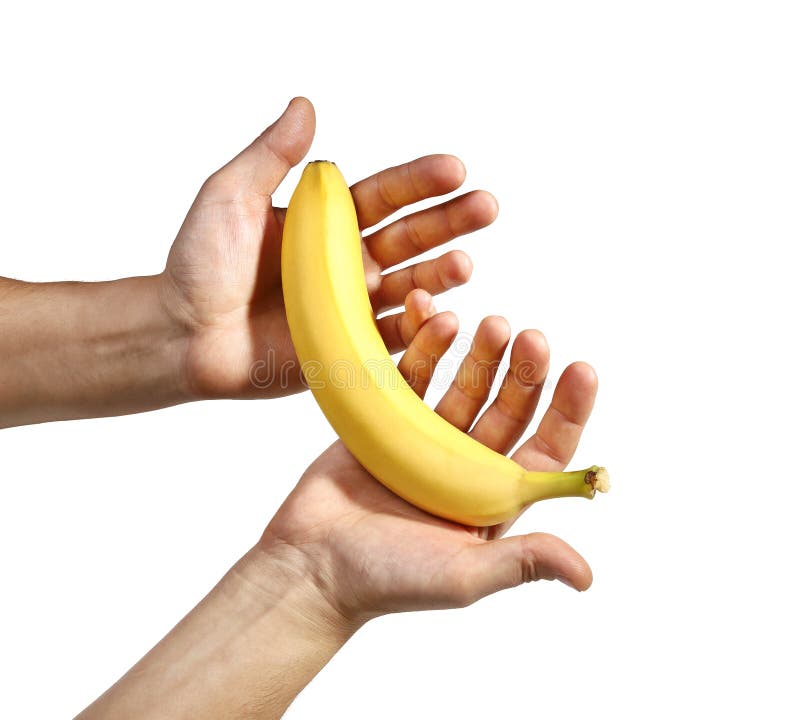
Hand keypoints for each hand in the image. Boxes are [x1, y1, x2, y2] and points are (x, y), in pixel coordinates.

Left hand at [160, 97, 497, 399]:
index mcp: (327, 224)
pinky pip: (391, 340)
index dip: (420, 183)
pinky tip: (436, 314)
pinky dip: (417, 329)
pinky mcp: (348, 349)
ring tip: (464, 264)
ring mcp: (351, 307)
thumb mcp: (230, 197)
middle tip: (486, 207)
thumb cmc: (199, 264)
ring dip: (441, 275)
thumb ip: (272, 156)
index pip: (386, 197)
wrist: (181, 336)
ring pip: (410, 287)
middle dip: (450, 222)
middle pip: (411, 238)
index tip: (454, 169)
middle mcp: (347, 263)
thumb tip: (306, 105)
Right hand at [258, 289, 598, 623]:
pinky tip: (440, 321)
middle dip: (523, 374)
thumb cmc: (387, 579)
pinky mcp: (387, 421)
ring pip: (464, 387)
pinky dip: (426, 349)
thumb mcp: (463, 576)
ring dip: (480, 354)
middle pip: (506, 410)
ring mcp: (427, 441)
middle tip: (530, 337)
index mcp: (493, 500)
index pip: (544, 450)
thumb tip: (586, 577)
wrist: (311, 564)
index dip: (566, 411)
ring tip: (492, 324)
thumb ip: (522, 563)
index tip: (582, 370)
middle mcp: (466, 467)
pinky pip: (413, 378)